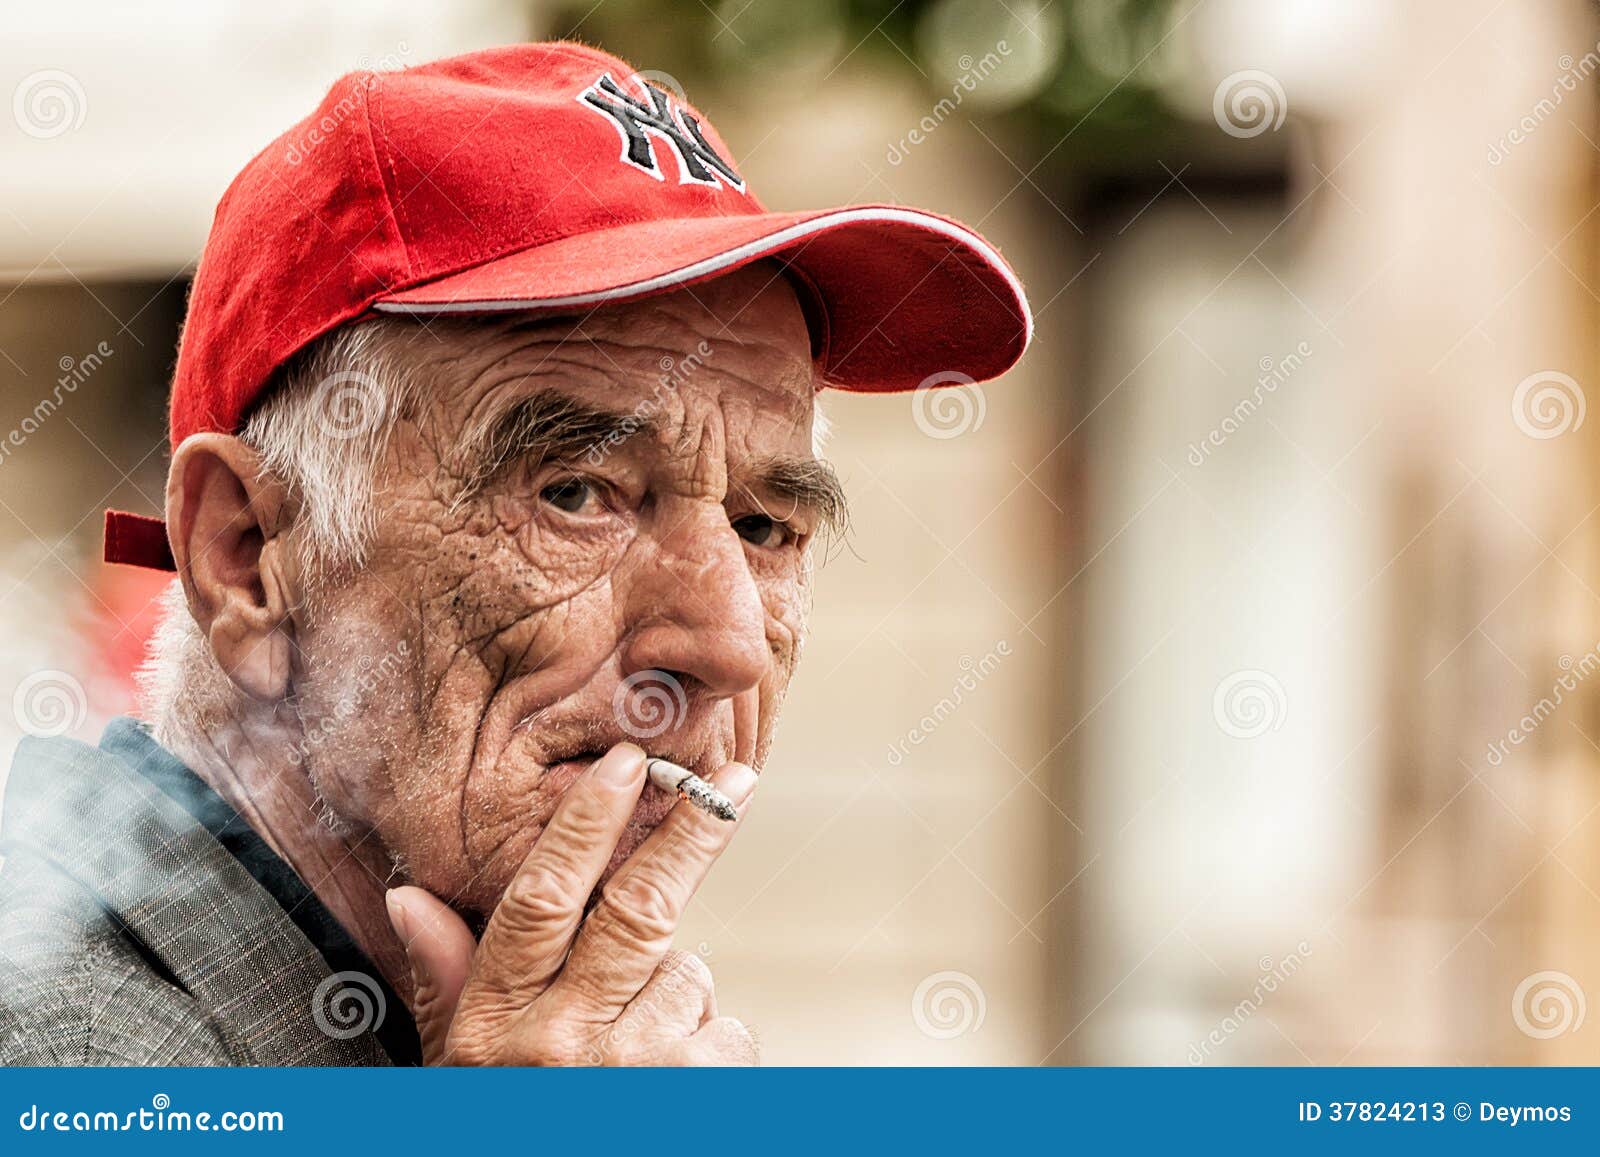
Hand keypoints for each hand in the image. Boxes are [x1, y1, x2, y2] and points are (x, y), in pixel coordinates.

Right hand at [383, 742, 758, 1065]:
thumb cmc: (503, 1127)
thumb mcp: (454, 1070)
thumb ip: (443, 980)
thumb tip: (406, 896)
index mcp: (499, 1024)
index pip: (541, 902)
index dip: (586, 824)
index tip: (627, 763)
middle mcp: (564, 1045)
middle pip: (639, 911)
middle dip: (692, 834)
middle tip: (733, 778)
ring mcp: (635, 1075)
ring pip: (689, 976)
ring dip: (677, 995)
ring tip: (637, 1048)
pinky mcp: (698, 1097)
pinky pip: (728, 1031)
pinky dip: (712, 1045)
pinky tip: (673, 1081)